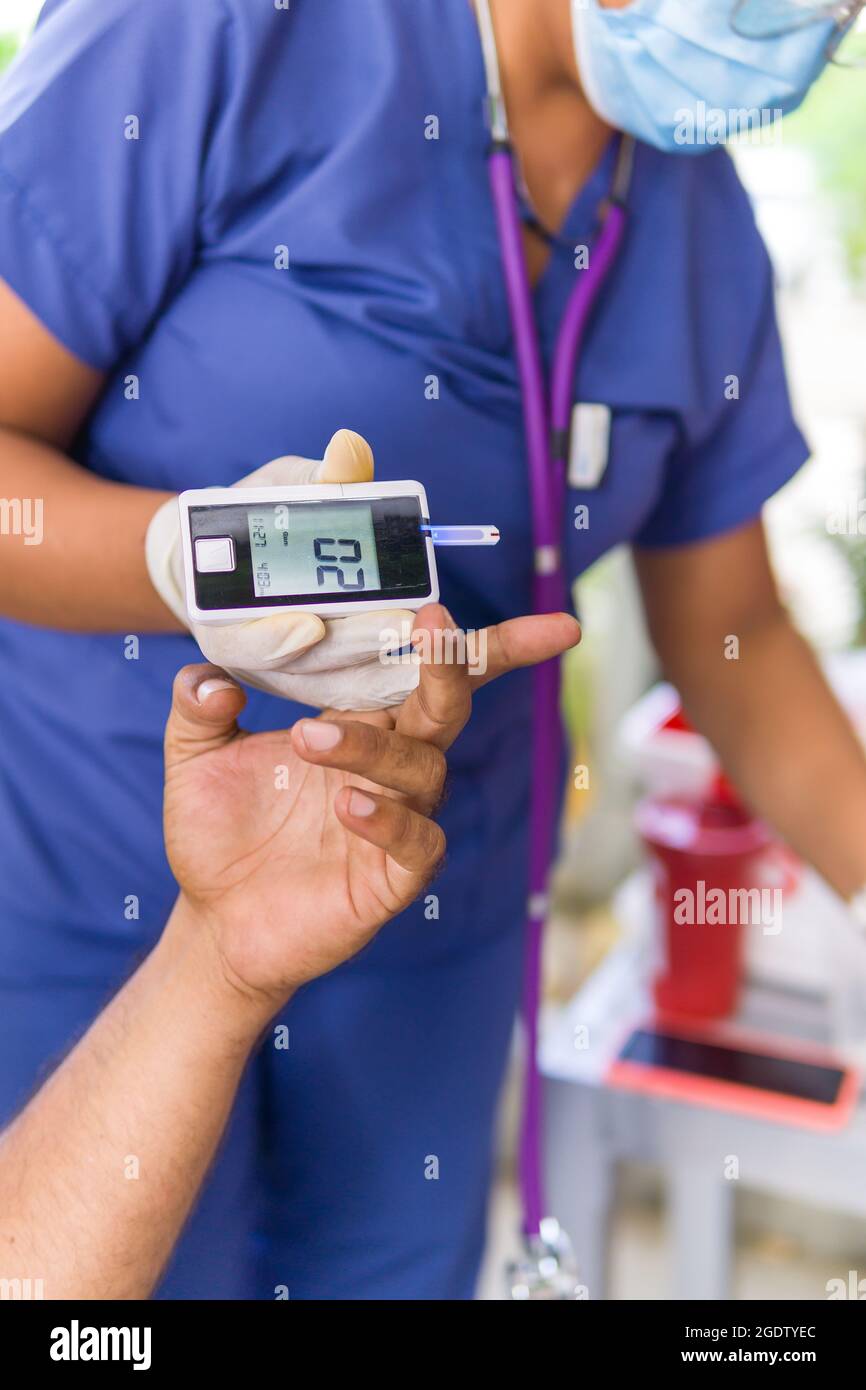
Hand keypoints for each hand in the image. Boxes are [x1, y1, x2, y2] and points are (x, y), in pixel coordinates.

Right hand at [145, 428, 420, 709]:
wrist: (233, 557)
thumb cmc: (252, 517)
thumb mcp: (278, 489)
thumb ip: (316, 479)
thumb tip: (349, 449)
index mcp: (218, 616)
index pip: (241, 641)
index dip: (272, 638)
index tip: (310, 626)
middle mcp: (251, 659)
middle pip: (303, 663)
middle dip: (354, 642)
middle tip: (403, 624)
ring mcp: (287, 677)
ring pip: (337, 684)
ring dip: (386, 669)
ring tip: (432, 646)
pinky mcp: (323, 684)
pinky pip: (360, 690)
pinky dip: (395, 679)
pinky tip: (435, 665)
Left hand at [163, 603, 580, 1018]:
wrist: (217, 919)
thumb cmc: (221, 831)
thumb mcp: (194, 759)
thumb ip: (196, 707)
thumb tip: (212, 677)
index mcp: (362, 722)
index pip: (427, 673)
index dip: (483, 644)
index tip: (553, 624)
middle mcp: (392, 764)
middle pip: (445, 705)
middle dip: (450, 662)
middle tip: (430, 623)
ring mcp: (399, 818)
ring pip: (422, 767)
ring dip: (371, 747)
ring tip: (307, 739)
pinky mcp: (393, 875)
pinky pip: (418, 842)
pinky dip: (389, 820)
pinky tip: (347, 808)